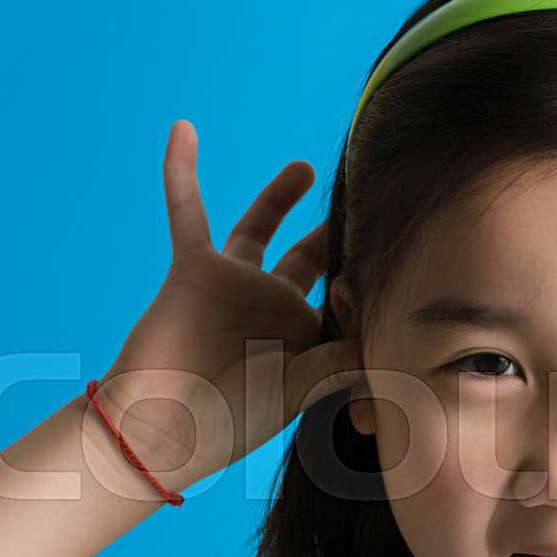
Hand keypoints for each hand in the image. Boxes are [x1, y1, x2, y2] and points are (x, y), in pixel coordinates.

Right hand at [91, 121, 364, 489]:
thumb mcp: (299, 390)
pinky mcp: (195, 267)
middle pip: (312, 258)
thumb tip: (390, 340)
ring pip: (260, 227)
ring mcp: (235, 283)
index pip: (345, 297)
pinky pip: (187, 209)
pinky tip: (184, 130)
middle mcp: (272, 306)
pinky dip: (182, 171)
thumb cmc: (230, 421)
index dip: (368, 282)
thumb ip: (343, 361)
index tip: (394, 263)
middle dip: (336, 235)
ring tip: (308, 168)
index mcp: (304, 337)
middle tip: (365, 203)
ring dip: (279, 196)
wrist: (162, 426)